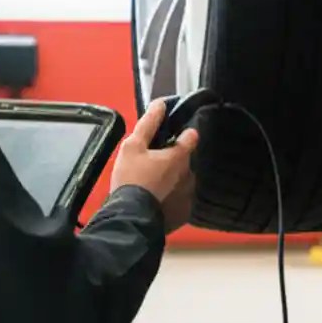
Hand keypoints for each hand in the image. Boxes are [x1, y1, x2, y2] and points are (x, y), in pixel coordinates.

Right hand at [111, 99, 198, 232]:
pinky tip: (155, 199)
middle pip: (184, 160)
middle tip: (149, 164)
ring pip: (182, 180)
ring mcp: (188, 194)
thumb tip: (160, 105)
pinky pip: (179, 199)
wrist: (130, 217)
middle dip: (170, 159)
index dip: (181, 133)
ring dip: (171, 179)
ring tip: (150, 184)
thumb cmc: (131, 180)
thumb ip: (149, 123)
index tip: (171, 136)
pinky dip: (170, 197)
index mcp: (178, 156)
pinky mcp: (184, 212)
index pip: (191, 136)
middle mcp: (189, 174)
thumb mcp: (133, 146)